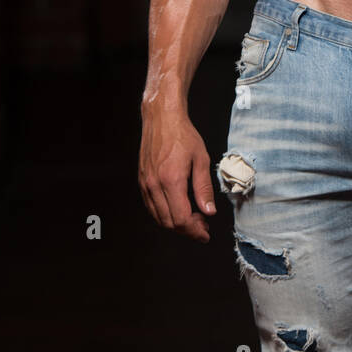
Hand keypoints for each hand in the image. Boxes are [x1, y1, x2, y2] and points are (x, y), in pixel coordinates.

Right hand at [139, 107, 216, 240]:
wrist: (161, 119)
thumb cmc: (183, 135)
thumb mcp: (202, 160)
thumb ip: (204, 188)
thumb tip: (209, 211)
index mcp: (171, 180)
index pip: (181, 219)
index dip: (195, 230)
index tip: (206, 232)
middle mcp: (155, 185)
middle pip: (169, 222)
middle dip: (188, 229)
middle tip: (203, 225)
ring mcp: (146, 184)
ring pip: (159, 218)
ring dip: (176, 224)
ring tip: (193, 218)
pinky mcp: (142, 181)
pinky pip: (151, 207)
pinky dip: (165, 215)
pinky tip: (178, 209)